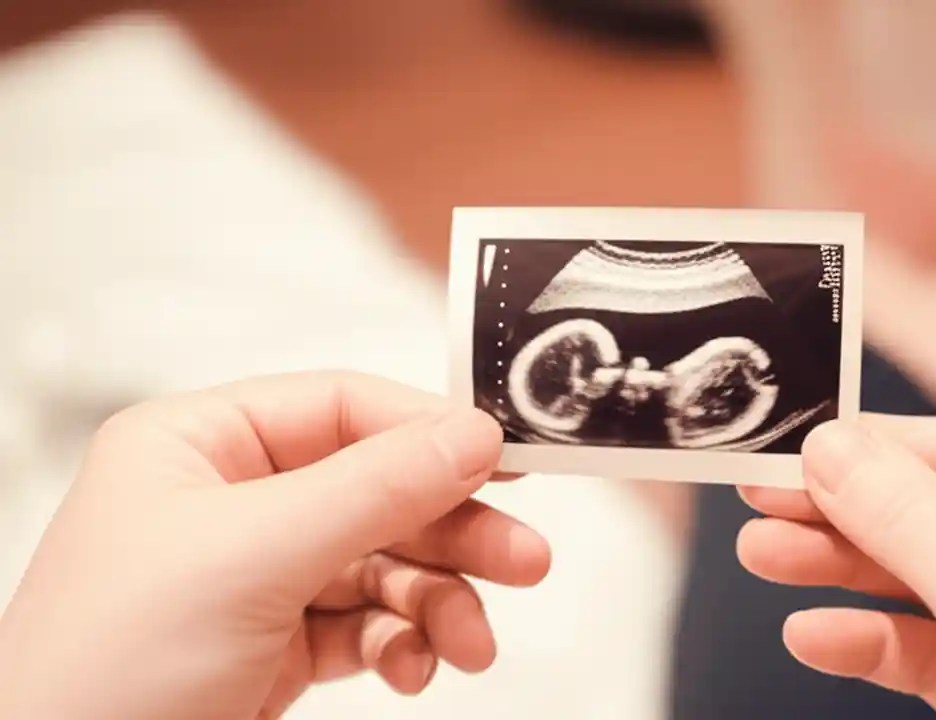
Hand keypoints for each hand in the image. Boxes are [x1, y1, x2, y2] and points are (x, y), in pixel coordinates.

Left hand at [0, 371, 550, 719]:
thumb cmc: (98, 674)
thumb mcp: (253, 558)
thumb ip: (374, 489)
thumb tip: (471, 434)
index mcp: (196, 446)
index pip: (341, 409)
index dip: (427, 429)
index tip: (505, 456)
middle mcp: (228, 504)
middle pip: (378, 491)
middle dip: (453, 532)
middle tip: (523, 558)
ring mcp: (254, 578)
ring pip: (383, 565)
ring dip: (439, 601)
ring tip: (472, 641)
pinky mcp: (272, 647)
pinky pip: (367, 627)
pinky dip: (405, 645)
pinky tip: (419, 666)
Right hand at [737, 416, 935, 719]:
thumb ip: (910, 517)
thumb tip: (832, 444)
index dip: (877, 448)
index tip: (794, 448)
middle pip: (931, 517)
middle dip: (842, 512)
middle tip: (757, 502)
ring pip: (916, 587)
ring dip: (836, 572)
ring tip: (760, 556)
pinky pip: (921, 655)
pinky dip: (864, 644)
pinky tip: (813, 636)